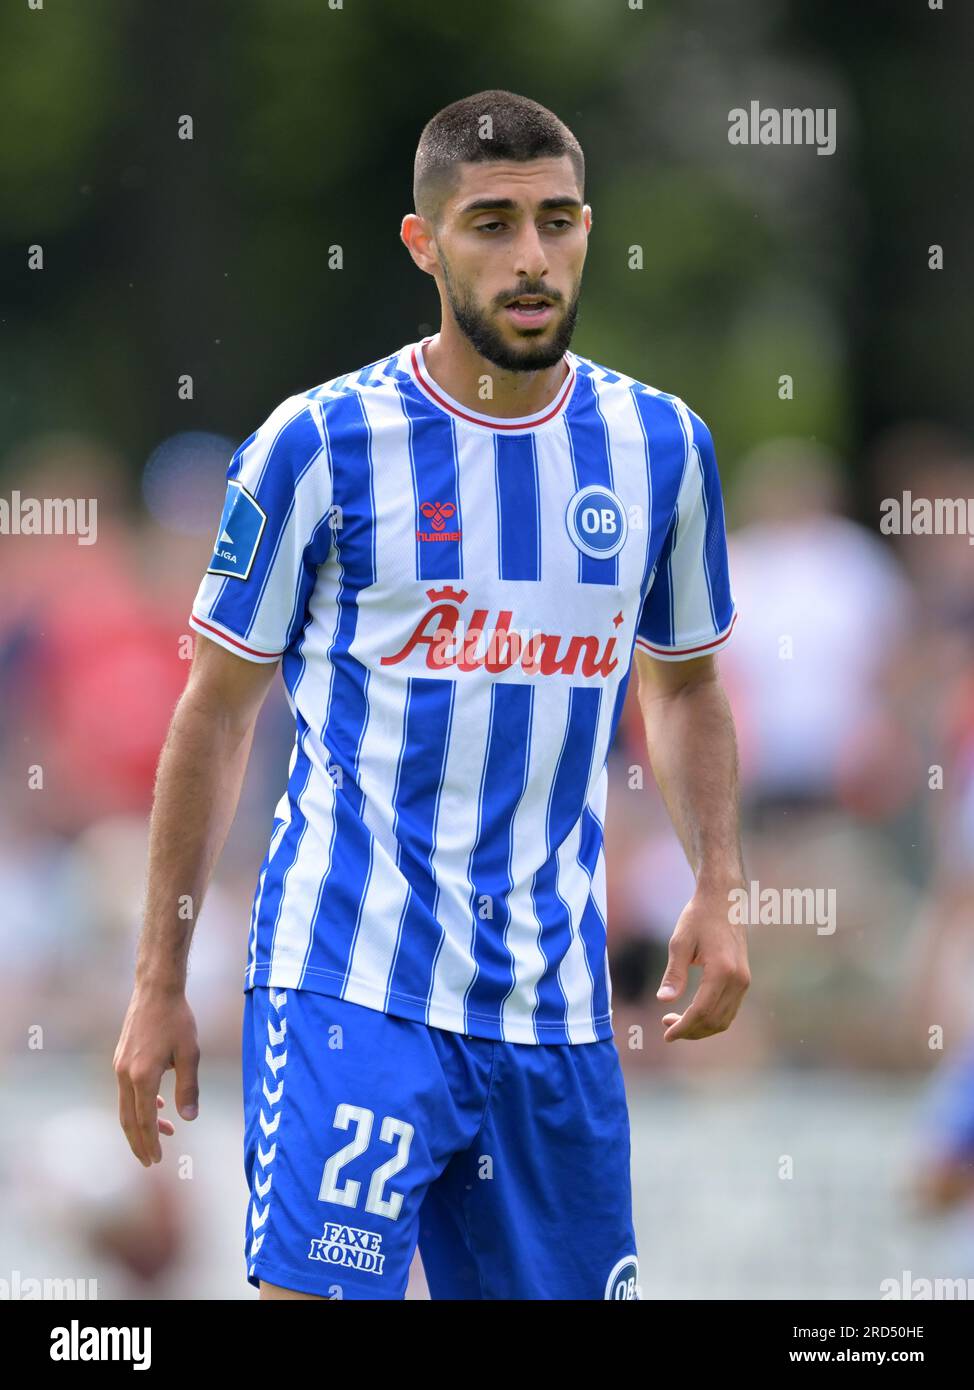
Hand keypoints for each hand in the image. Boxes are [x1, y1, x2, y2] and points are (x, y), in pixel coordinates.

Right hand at [113, 984, 199, 1164]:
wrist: (156, 990)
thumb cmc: (177, 1020)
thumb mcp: (190, 1054)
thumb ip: (189, 1088)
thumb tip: (189, 1119)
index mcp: (142, 1076)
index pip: (145, 1120)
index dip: (151, 1142)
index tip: (157, 1160)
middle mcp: (125, 1074)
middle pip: (129, 1119)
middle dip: (139, 1143)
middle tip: (150, 1161)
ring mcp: (120, 1066)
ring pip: (126, 1106)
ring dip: (141, 1124)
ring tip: (162, 1134)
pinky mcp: (121, 1058)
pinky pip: (126, 1090)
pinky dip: (139, 1104)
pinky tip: (158, 1104)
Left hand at [656, 886, 749, 1040]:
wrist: (724, 900)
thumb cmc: (698, 917)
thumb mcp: (680, 942)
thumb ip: (674, 973)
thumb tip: (664, 1000)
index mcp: (722, 971)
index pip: (701, 1011)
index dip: (683, 1027)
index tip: (666, 1035)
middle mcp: (738, 980)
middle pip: (714, 1021)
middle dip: (690, 1031)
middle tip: (666, 1026)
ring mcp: (743, 981)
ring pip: (724, 1019)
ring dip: (701, 1028)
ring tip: (676, 1022)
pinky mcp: (743, 980)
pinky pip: (729, 1010)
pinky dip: (712, 1019)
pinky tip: (693, 1013)